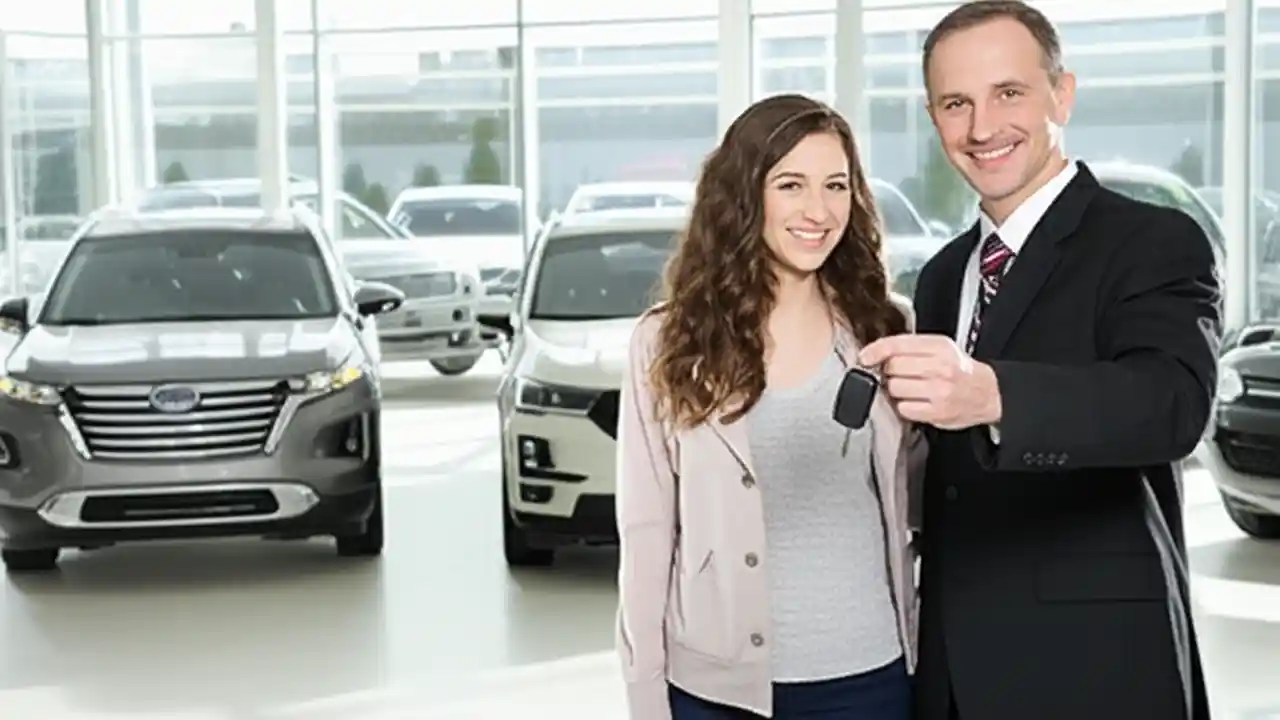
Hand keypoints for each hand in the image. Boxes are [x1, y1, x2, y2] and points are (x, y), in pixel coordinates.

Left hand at [858, 333, 1001, 429]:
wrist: (988, 393)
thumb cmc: (959, 370)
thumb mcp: (940, 348)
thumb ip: (911, 347)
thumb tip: (875, 353)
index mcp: (939, 347)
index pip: (897, 345)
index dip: (875, 350)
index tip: (865, 358)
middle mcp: (940, 367)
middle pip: (892, 367)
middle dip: (890, 371)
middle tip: (900, 374)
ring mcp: (939, 391)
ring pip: (895, 388)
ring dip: (896, 390)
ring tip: (911, 388)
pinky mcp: (937, 412)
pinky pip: (904, 408)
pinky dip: (905, 406)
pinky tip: (915, 401)